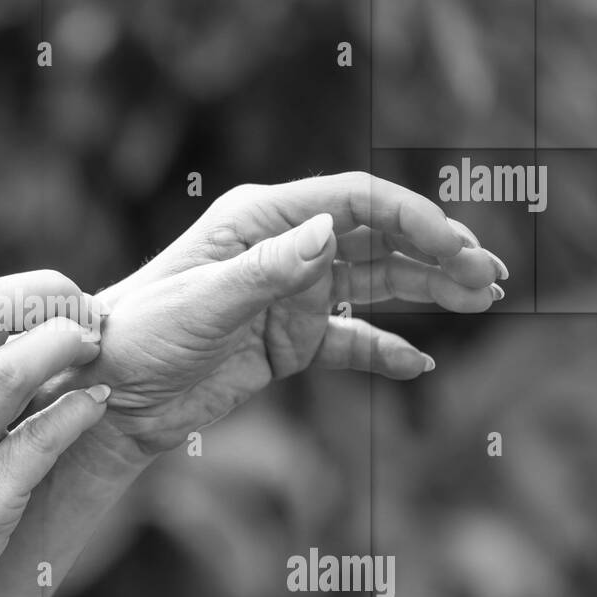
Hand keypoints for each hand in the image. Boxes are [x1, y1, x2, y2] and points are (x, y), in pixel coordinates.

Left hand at [0, 173, 510, 596]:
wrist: (108, 395)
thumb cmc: (139, 335)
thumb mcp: (201, 303)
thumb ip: (265, 271)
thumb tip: (327, 231)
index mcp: (260, 222)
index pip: (354, 202)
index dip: (412, 219)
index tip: (456, 249)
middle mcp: (282, 251)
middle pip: (377, 240)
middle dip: (435, 253)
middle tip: (488, 278)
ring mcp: (289, 298)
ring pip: (374, 285)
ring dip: (426, 292)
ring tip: (480, 302)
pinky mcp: (287, 344)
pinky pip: (350, 341)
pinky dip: (384, 349)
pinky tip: (418, 363)